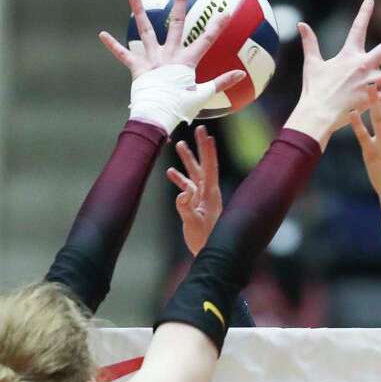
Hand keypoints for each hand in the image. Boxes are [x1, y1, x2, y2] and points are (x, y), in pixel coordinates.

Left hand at [98, 0, 245, 130]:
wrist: (156, 116)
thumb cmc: (180, 108)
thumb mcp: (203, 95)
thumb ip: (222, 82)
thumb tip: (242, 74)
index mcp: (186, 62)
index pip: (205, 40)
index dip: (217, 27)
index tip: (225, 12)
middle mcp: (169, 55)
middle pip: (177, 23)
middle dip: (181, 2)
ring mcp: (152, 59)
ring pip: (145, 31)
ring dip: (139, 12)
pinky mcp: (137, 68)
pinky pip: (123, 55)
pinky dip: (113, 45)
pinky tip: (102, 34)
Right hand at [166, 125, 221, 255]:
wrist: (208, 253)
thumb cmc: (204, 240)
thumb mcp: (193, 223)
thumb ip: (186, 208)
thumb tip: (182, 192)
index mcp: (211, 193)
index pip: (210, 166)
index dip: (208, 149)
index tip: (206, 133)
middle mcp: (209, 192)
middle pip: (204, 164)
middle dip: (200, 147)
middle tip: (199, 128)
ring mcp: (203, 197)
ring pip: (195, 173)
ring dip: (187, 160)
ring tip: (179, 144)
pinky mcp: (196, 203)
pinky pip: (187, 187)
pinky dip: (179, 179)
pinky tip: (169, 172)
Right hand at [285, 0, 380, 148]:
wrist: (317, 113)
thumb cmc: (314, 90)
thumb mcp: (312, 64)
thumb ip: (309, 43)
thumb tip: (300, 24)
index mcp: (349, 55)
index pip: (357, 28)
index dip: (363, 13)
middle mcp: (363, 66)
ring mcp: (370, 83)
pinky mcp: (373, 100)